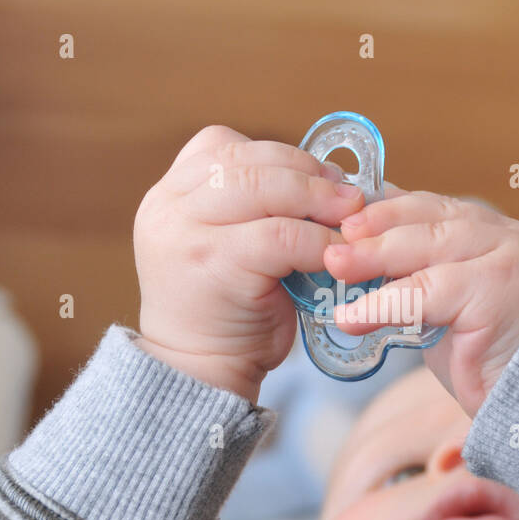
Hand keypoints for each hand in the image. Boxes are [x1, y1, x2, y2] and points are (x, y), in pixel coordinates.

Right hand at [133, 125, 363, 402]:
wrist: (200, 373)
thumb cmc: (228, 309)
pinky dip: (317, 239)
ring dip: (317, 199)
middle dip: (305, 173)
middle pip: (246, 161)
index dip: (278, 154)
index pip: (222, 146)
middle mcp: (168, 206)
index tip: (318, 176)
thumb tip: (330, 178)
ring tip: (350, 217)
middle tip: (348, 195)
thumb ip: (255, 207)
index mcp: (169, 195)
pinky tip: (336, 253)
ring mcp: (184, 232)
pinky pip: (279, 235)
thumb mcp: (229, 244)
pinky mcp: (213, 262)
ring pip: (264, 188)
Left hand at [323, 189, 518, 416]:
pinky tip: (350, 317)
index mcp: (498, 235)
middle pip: (429, 218)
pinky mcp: (498, 291)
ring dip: (374, 256)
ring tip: (334, 266)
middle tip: (328, 236)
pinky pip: (427, 292)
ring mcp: (508, 259)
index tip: (341, 214)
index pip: (433, 206)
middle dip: (374, 226)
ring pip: (428, 245)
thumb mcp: (450, 311)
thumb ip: (418, 280)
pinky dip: (383, 304)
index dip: (385, 209)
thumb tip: (355, 259)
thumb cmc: (496, 365)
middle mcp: (509, 238)